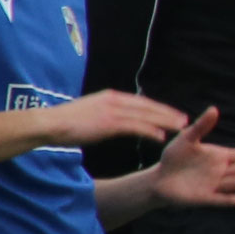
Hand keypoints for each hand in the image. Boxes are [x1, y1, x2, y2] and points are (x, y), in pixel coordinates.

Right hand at [42, 88, 189, 151]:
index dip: (159, 107)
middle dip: (168, 113)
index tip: (173, 112)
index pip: (141, 101)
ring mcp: (112, 111)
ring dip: (165, 122)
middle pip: (148, 106)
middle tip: (185, 119)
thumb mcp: (90, 112)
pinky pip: (135, 127)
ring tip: (180, 128)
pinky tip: (161, 137)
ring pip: (146, 116)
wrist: (49, 124)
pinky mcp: (108, 123)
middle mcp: (114, 101)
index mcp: (110, 97)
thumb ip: (106, 113)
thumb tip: (116, 121)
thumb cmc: (66, 122)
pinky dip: (150, 131)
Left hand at [138, 104, 234, 210]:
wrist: (160, 179)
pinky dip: (226, 200)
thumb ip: (201, 126)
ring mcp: (214, 185)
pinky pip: (218, 199)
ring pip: (233, 183)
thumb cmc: (174, 157)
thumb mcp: (186, 139)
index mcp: (220, 157)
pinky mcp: (204, 198)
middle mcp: (221, 171)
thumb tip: (214, 109)